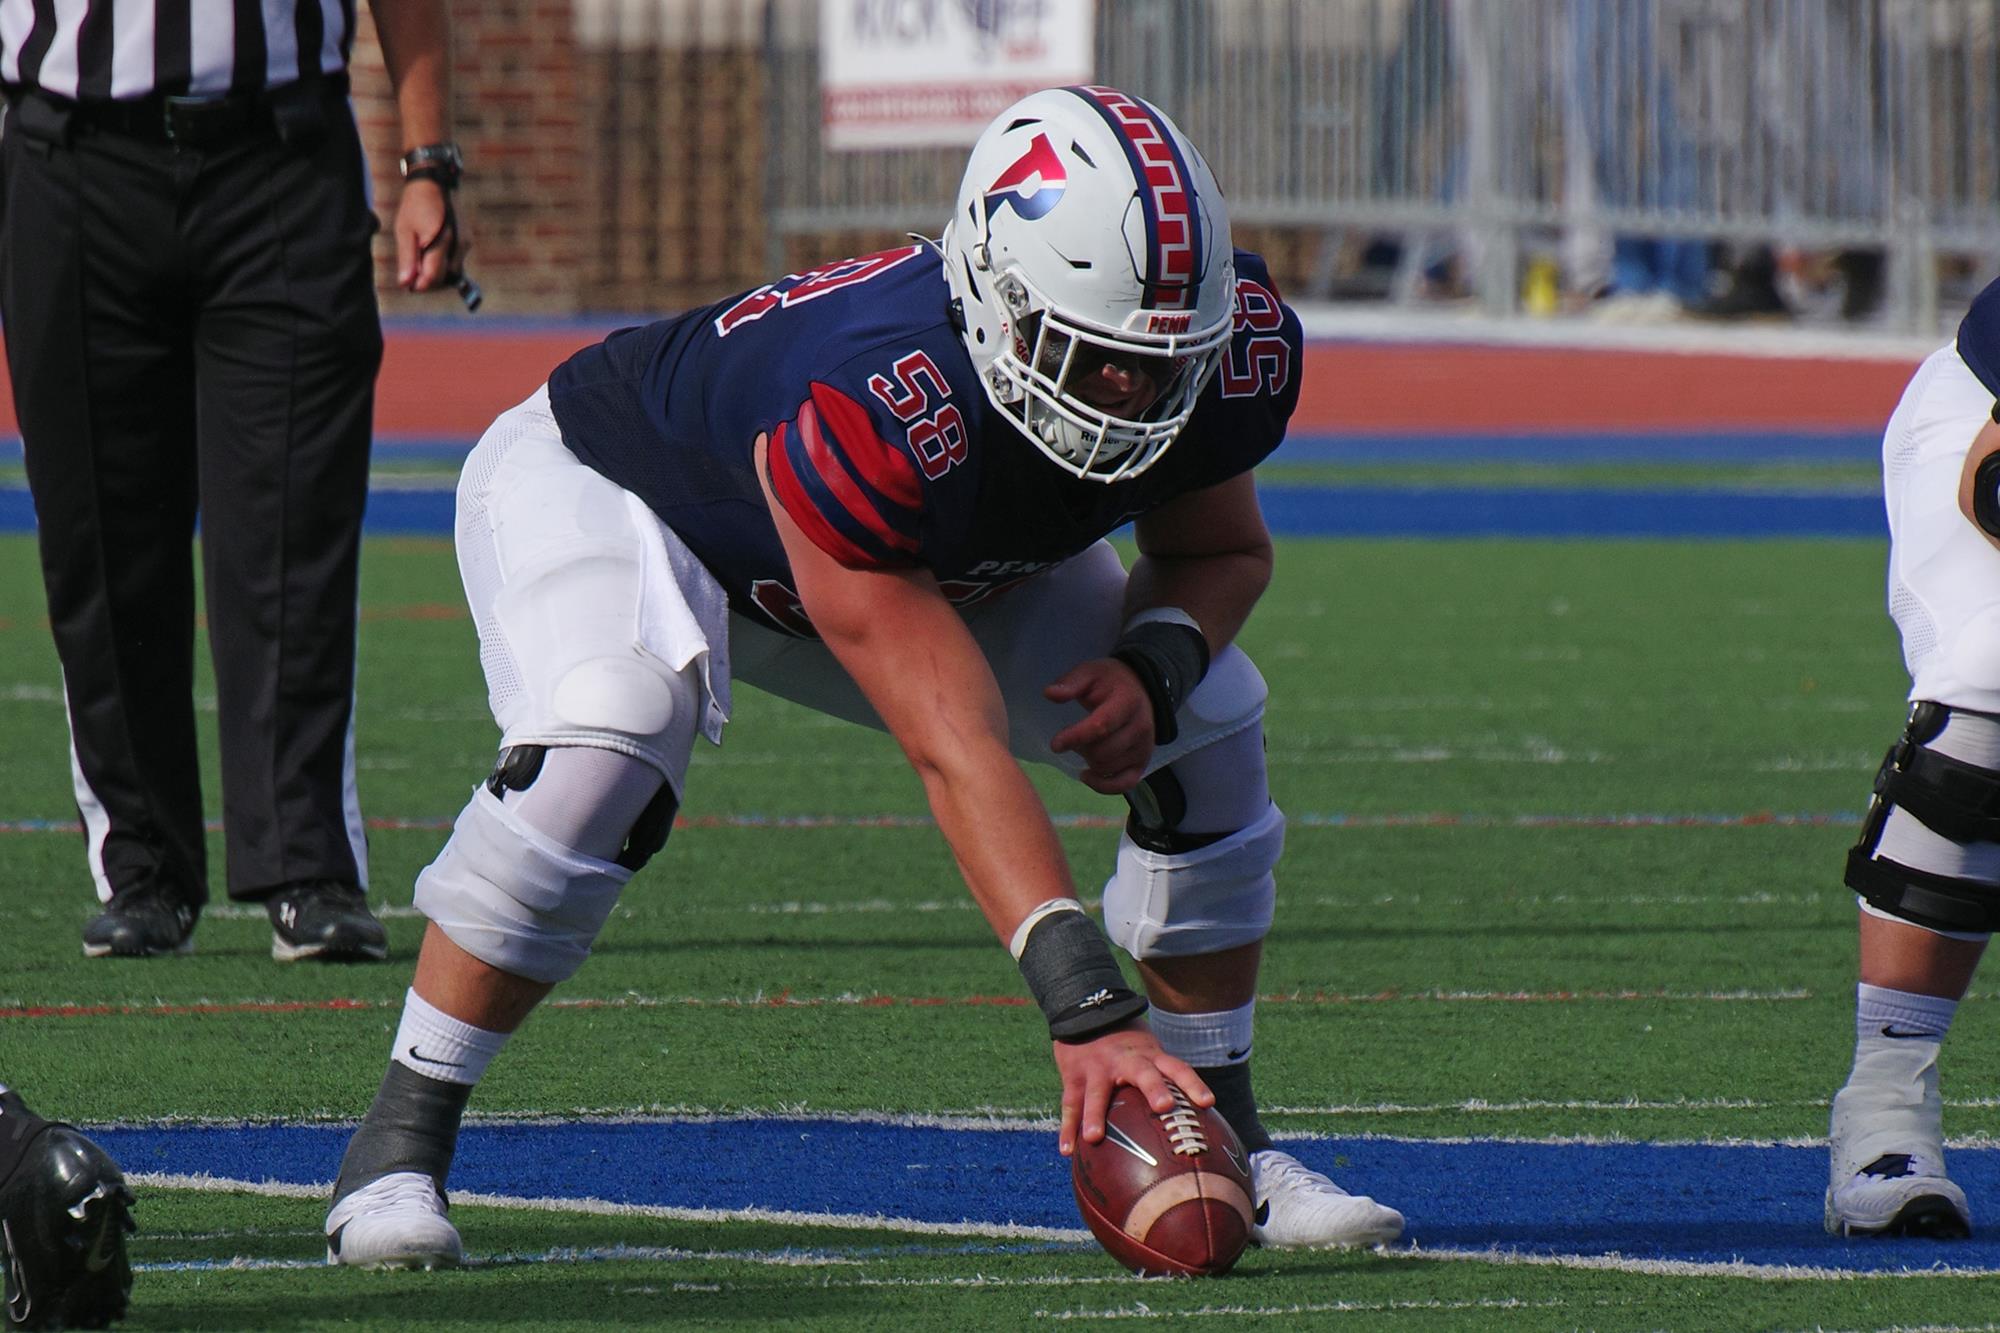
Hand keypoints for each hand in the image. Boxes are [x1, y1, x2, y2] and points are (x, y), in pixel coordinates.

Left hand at [394, 179, 470, 293]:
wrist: (435, 182)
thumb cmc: (416, 204)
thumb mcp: (405, 230)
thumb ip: (407, 258)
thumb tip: (406, 284)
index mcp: (441, 242)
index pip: (433, 277)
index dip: (420, 285)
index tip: (408, 285)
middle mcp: (458, 246)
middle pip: (445, 278)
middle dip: (428, 282)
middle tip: (412, 276)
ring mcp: (464, 244)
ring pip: (451, 272)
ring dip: (436, 273)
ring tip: (419, 262)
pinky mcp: (466, 241)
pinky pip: (455, 261)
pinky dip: (442, 264)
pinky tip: (429, 253)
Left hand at [1045, 658, 1154, 794]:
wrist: (1141, 689)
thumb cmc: (1110, 682)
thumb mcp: (1089, 672)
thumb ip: (1070, 683)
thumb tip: (1050, 694)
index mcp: (1128, 702)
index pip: (1101, 726)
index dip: (1076, 737)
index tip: (1055, 744)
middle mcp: (1141, 727)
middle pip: (1103, 752)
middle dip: (1080, 748)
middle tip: (1072, 739)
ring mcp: (1144, 748)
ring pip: (1108, 768)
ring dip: (1089, 762)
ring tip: (1083, 747)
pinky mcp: (1143, 763)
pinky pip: (1123, 785)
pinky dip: (1103, 786)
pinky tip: (1086, 775)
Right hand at [1052, 1021, 1211, 1155]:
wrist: (1083, 1011)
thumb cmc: (1124, 1042)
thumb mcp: (1146, 1049)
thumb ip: (1163, 1076)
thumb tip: (1190, 1118)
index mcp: (1149, 1055)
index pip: (1176, 1068)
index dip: (1192, 1084)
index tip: (1208, 1102)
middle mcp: (1126, 1061)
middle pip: (1142, 1073)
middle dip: (1154, 1088)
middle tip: (1165, 1107)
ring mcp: (1097, 1069)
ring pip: (1097, 1093)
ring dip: (1094, 1115)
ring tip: (1093, 1138)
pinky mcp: (1074, 1077)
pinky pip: (1070, 1104)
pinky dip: (1068, 1128)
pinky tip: (1068, 1151)